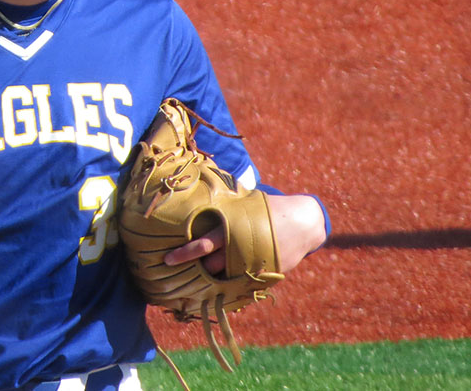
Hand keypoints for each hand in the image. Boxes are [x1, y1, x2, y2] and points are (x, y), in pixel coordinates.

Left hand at [162, 194, 327, 273]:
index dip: (185, 252)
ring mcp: (252, 263)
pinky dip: (226, 287)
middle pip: (211, 265)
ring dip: (208, 280)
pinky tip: (214, 289)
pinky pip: (239, 285)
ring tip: (191, 283)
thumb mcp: (244, 203)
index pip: (205, 243)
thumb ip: (223, 205)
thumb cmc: (267, 209)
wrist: (303, 222)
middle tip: (174, 274)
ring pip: (224, 277)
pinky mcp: (262, 274)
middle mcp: (241, 247)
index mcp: (234, 227)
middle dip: (192, 270)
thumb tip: (199, 181)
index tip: (168, 258)